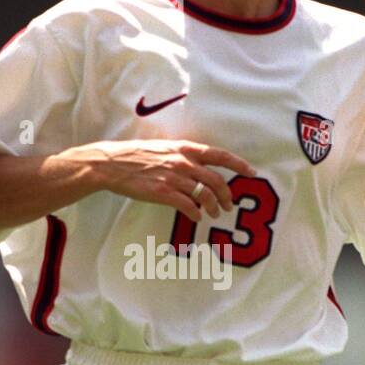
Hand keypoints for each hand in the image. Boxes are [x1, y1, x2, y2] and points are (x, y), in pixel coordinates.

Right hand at [85, 139, 256, 221]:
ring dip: (214, 207)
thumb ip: (183, 156)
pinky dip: (196, 213)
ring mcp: (173, 178)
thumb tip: (200, 167)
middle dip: (227, 195)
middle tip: (229, 205)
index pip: (220, 155)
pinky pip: (188, 206)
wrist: (112, 164)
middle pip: (216, 180)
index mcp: (185, 148)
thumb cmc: (137, 155)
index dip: (239, 164)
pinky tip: (197, 217)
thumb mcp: (164, 148)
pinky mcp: (162, 193)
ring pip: (205, 195)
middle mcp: (183, 162)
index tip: (252, 173)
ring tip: (214, 213)